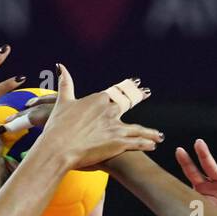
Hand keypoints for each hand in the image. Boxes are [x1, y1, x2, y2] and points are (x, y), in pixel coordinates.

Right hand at [32, 65, 161, 170]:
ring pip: (138, 128)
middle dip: (139, 97)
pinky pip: (137, 143)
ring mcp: (115, 127)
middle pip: (129, 102)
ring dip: (149, 132)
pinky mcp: (118, 143)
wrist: (58, 148)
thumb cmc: (57, 127)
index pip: (116, 91)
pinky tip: (153, 145)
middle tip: (147, 93)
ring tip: (159, 136)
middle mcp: (109, 110)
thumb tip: (60, 67)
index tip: (136, 82)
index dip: (127, 86)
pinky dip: (146, 143)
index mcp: (98, 100)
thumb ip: (65, 84)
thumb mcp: (62, 102)